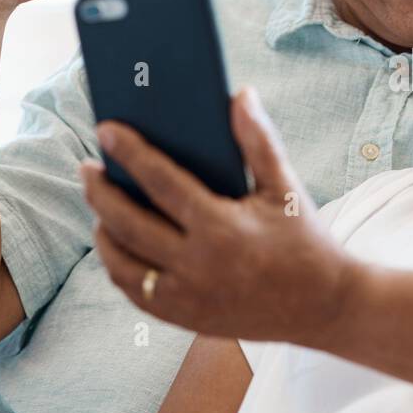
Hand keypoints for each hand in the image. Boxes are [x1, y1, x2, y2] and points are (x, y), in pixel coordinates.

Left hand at [81, 87, 351, 342]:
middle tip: (87, 168)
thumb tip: (240, 93)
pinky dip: (118, 265)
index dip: (130, 153)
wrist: (324, 305)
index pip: (161, 183)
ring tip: (99, 206)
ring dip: (102, 231)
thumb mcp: (285, 188)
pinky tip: (116, 243)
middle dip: (98, 192)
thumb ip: (259, 140)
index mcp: (222, 229)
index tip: (106, 130)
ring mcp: (187, 298)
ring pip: (120, 263)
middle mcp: (197, 266)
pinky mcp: (184, 319)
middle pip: (126, 223)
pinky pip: (134, 292)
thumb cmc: (305, 240)